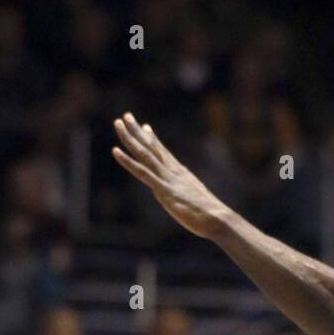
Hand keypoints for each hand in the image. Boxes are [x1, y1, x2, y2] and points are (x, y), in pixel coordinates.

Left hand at [112, 113, 228, 238]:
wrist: (217, 218)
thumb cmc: (212, 216)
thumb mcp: (199, 203)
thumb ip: (190, 198)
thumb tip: (191, 201)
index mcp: (181, 174)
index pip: (164, 153)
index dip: (152, 139)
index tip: (144, 127)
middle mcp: (173, 172)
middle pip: (151, 147)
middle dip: (137, 131)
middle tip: (126, 116)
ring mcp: (167, 179)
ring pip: (144, 153)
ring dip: (129, 138)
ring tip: (118, 123)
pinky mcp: (163, 189)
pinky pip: (142, 172)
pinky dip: (128, 161)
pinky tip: (116, 151)